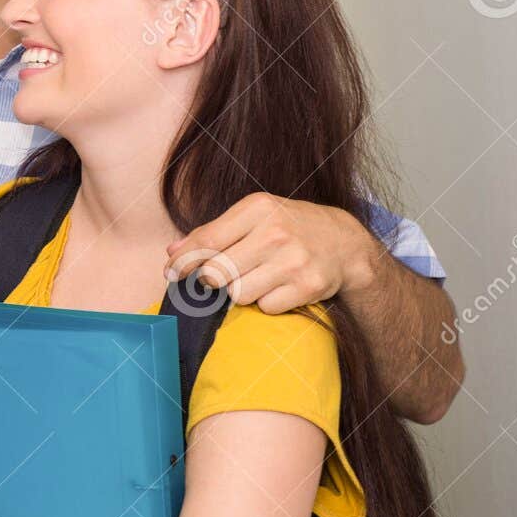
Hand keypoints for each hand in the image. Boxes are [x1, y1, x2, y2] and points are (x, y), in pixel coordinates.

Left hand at [165, 192, 381, 313]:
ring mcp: (294, 261)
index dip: (183, 262)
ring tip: (258, 277)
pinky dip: (266, 302)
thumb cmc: (288, 227)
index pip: (205, 241)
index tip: (171, 273)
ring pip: (238, 295)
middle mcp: (276, 233)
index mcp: (258, 208)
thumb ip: (212, 233)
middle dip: (212, 280)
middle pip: (216, 274)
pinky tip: (279, 286)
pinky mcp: (308, 287)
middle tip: (222, 275)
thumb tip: (172, 253)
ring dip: (241, 292)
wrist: (345, 243)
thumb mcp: (253, 216)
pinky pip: (265, 307)